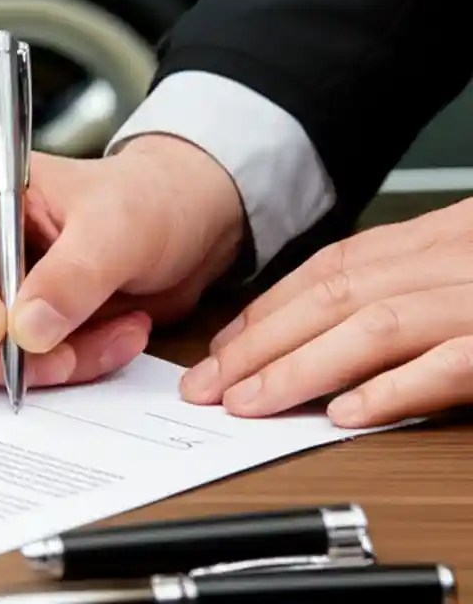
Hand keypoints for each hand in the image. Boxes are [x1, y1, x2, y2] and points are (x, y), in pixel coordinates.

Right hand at [0, 135, 244, 387]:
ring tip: (107, 340)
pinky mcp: (5, 324)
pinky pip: (7, 365)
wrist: (187, 227)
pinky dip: (59, 369)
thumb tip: (24, 329)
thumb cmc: (149, 199)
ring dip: (34, 364)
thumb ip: (73, 275)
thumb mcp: (119, 228)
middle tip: (57, 356)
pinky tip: (111, 341)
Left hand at [185, 198, 472, 427]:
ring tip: (248, 403)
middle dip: (259, 345)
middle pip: (335, 297)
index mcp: (442, 239)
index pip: (333, 268)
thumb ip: (410, 285)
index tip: (220, 347)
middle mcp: (455, 261)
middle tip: (206, 385)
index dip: (268, 309)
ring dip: (300, 368)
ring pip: (374, 328)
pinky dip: (391, 390)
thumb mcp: (469, 266)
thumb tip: (327, 327)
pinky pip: (448, 365)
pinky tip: (342, 414)